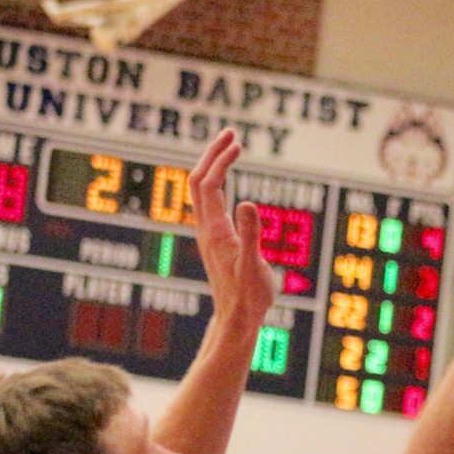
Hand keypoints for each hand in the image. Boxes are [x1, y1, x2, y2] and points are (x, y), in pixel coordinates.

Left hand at [188, 129, 274, 328]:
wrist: (237, 319)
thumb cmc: (248, 296)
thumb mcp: (254, 264)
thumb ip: (251, 233)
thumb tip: (249, 202)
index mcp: (215, 230)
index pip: (210, 183)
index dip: (220, 160)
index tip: (237, 142)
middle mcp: (207, 229)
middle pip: (199, 181)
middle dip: (213, 154)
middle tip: (231, 134)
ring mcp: (210, 234)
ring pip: (202, 191)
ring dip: (214, 166)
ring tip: (230, 150)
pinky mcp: (217, 241)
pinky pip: (210, 203)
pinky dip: (218, 183)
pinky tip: (228, 184)